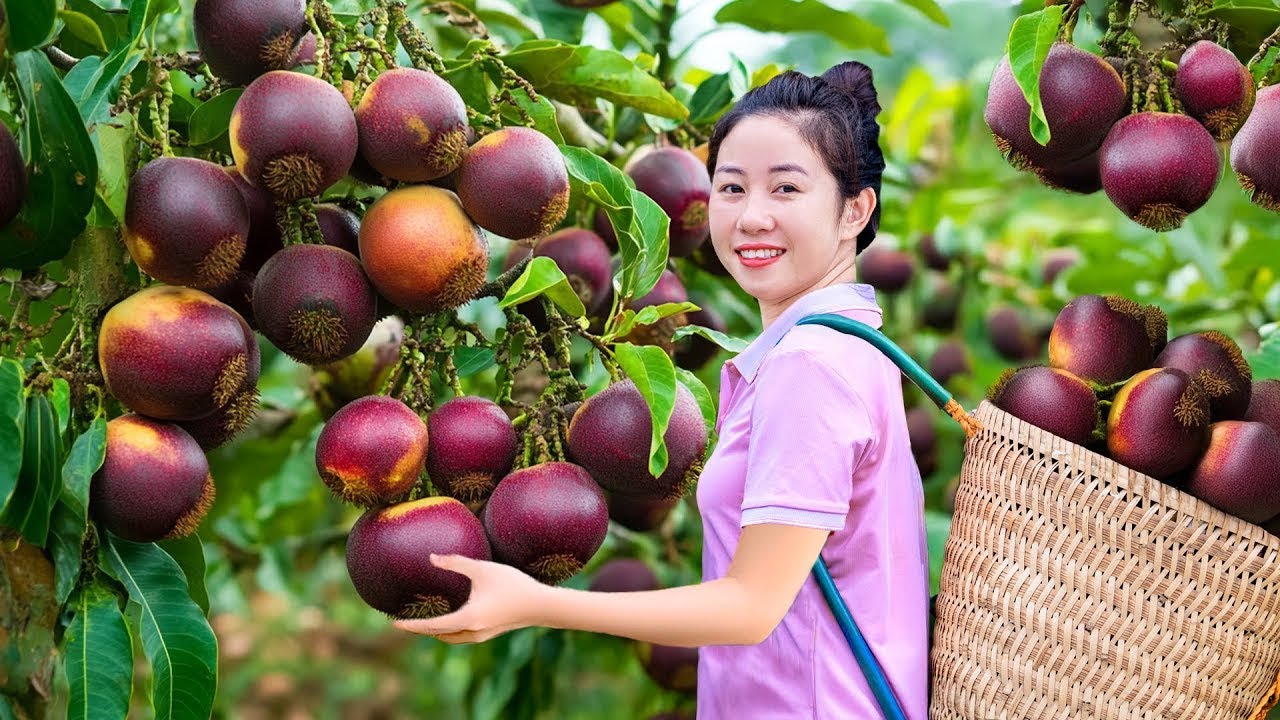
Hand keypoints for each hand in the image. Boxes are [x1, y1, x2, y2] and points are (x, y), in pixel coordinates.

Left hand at [392, 554, 547, 643]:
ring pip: (450, 637)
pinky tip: (448, 619)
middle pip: (438, 635)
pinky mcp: (488, 633)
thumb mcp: (483, 570)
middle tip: (403, 623)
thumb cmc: (513, 585)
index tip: (395, 624)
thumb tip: (432, 557)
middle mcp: (471, 632)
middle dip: (420, 629)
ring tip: (422, 621)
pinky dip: (449, 630)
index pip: (432, 626)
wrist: (541, 606)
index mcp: (467, 618)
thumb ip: (456, 562)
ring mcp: (480, 635)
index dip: (412, 625)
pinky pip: (460, 635)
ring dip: (435, 631)